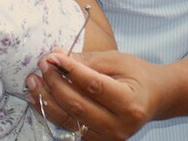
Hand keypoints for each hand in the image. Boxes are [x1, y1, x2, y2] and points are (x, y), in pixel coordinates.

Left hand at [27, 50, 164, 139]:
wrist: (154, 98)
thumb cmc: (136, 75)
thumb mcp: (116, 60)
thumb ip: (86, 60)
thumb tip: (56, 55)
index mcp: (129, 103)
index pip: (93, 86)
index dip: (69, 70)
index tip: (52, 56)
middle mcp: (119, 126)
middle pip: (77, 105)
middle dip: (54, 84)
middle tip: (41, 65)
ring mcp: (108, 138)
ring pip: (69, 119)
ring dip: (47, 99)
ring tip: (33, 81)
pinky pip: (69, 127)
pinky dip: (53, 111)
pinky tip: (41, 96)